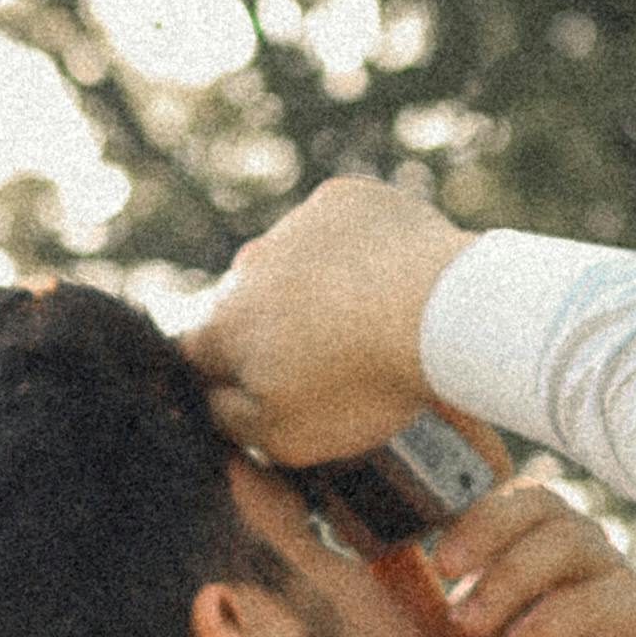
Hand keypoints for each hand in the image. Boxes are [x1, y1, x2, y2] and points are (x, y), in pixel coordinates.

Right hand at [188, 174, 470, 470]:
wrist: (437, 312)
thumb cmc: (362, 382)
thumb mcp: (286, 437)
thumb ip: (231, 421)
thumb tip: (211, 400)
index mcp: (224, 327)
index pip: (198, 355)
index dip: (230, 376)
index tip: (270, 388)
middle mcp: (247, 267)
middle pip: (246, 303)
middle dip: (274, 328)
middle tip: (328, 358)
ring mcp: (296, 225)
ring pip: (289, 260)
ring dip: (312, 284)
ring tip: (364, 318)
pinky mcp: (344, 199)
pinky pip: (335, 226)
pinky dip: (352, 248)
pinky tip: (385, 278)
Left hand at [420, 479, 635, 636]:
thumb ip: (411, 592)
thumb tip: (369, 539)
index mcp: (530, 542)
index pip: (505, 493)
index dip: (467, 510)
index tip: (430, 553)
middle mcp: (577, 549)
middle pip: (541, 500)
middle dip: (488, 528)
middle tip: (445, 571)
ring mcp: (612, 577)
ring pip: (571, 539)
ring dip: (509, 578)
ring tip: (467, 628)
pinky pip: (596, 602)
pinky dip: (540, 633)